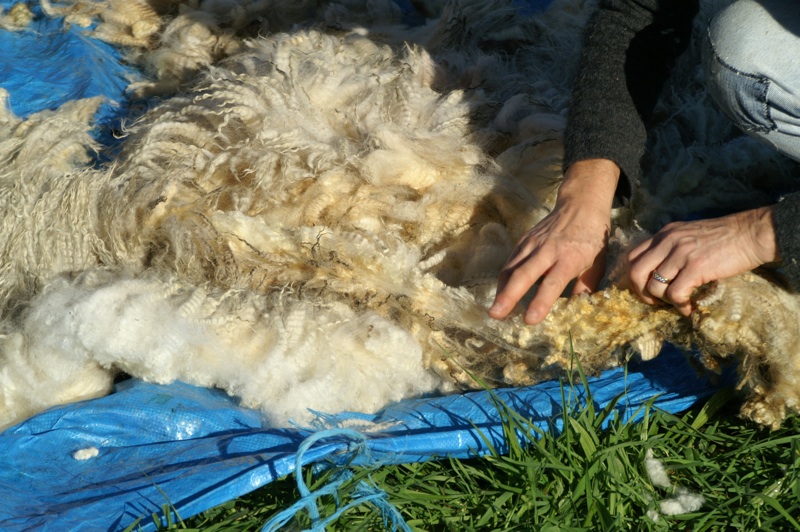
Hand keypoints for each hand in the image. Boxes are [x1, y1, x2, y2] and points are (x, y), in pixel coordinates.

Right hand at [488, 159, 619, 324]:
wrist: (581, 205)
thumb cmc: (592, 239)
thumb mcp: (597, 265)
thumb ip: (584, 288)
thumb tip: (574, 310)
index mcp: (570, 258)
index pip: (553, 282)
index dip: (541, 301)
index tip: (530, 319)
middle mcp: (548, 250)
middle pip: (524, 274)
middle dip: (508, 296)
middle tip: (496, 314)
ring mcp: (533, 244)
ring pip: (511, 267)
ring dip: (501, 289)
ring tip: (494, 309)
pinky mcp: (524, 240)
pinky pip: (510, 262)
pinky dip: (504, 279)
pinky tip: (501, 292)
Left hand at [627, 206, 778, 315]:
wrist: (751, 233)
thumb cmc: (724, 237)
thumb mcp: (689, 235)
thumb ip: (671, 248)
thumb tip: (658, 271)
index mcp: (664, 234)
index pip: (632, 256)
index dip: (633, 277)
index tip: (644, 289)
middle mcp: (668, 241)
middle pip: (635, 272)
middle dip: (640, 292)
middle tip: (654, 302)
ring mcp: (681, 254)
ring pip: (654, 286)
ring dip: (663, 301)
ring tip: (677, 303)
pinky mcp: (696, 267)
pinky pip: (676, 294)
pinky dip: (680, 306)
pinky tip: (689, 308)